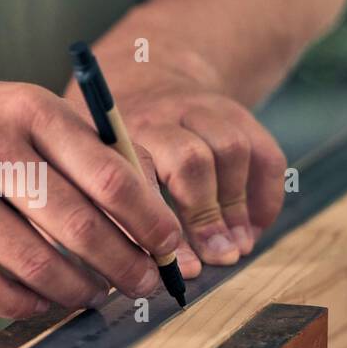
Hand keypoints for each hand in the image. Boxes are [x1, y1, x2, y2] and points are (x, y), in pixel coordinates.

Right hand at [0, 69, 183, 318]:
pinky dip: (22, 304)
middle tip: (144, 285)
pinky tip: (40, 302)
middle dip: (124, 265)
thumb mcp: (23, 114)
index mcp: (27, 109)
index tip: (171, 249)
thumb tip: (150, 222)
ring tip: (94, 295)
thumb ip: (80, 155)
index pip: (110, 177)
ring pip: (34, 264)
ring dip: (76, 290)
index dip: (150, 223)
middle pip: (78, 226)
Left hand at [68, 45, 286, 277]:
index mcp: (115, 134)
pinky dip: (265, 195)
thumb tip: (103, 274)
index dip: (154, 226)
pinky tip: (253, 229)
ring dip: (235, 208)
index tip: (167, 265)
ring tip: (235, 250)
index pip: (136, 177)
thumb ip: (86, 210)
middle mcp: (160, 115)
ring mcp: (201, 109)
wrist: (146, 73)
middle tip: (215, 261)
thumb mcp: (81, 164)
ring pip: (230, 151)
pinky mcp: (237, 112)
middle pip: (190, 161)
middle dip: (203, 217)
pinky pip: (264, 152)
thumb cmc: (106, 144)